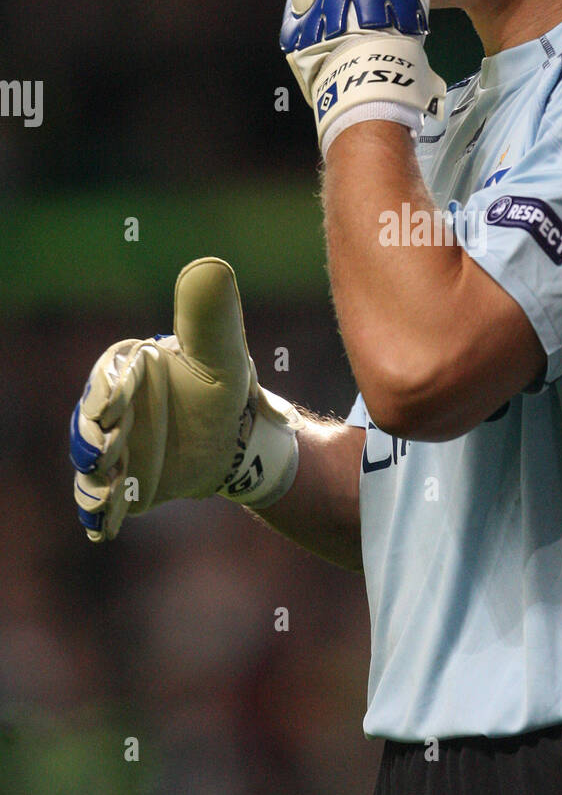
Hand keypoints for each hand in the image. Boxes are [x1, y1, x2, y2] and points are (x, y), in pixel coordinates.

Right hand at [69, 257, 302, 541]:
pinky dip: (100, 514)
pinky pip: (104, 500)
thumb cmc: (225, 386)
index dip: (106, 392)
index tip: (112, 404)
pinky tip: (104, 528)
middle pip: (91, 427)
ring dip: (94, 481)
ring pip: (92, 467)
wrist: (238, 438)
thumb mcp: (222, 353)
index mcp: (126, 369)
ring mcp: (113, 449)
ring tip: (104, 496)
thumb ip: (210, 316)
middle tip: (107, 450)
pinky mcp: (121, 484)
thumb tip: (211, 266)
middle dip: (94, 439)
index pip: (108, 379)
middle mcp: (110, 410)